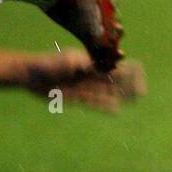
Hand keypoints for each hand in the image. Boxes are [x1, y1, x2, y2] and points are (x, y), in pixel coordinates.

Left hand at [26, 54, 146, 113]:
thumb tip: (102, 67)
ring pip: (104, 92)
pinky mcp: (74, 97)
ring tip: (133, 100)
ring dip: (119, 96)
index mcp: (86, 62)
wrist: (29, 74)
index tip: (140, 69)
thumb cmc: (47, 64)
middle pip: (110, 80)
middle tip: (142, 91)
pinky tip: (116, 109)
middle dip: (126, 84)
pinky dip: (105, 105)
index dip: (124, 68)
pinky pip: (94, 102)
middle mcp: (86, 74)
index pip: (110, 65)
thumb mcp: (67, 62)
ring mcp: (81, 86)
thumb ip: (85, 65)